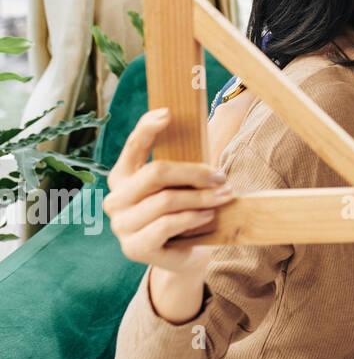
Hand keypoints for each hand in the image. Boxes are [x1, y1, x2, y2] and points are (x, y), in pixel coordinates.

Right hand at [104, 108, 233, 277]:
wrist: (188, 253)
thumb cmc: (187, 208)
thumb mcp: (188, 179)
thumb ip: (192, 151)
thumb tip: (232, 104)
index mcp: (123, 176)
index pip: (132, 145)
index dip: (147, 127)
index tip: (169, 113)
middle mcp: (115, 199)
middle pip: (156, 172)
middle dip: (195, 172)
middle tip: (222, 177)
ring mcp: (121, 225)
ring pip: (166, 200)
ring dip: (202, 197)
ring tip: (225, 197)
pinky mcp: (135, 248)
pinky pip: (168, 225)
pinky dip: (193, 217)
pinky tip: (208, 216)